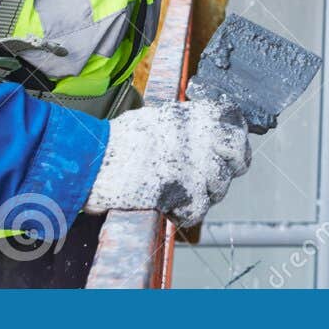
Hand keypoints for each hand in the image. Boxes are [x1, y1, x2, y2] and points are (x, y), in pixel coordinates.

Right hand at [82, 97, 250, 226]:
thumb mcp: (157, 119)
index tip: (232, 152)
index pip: (235, 123)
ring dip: (204, 193)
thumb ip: (186, 127)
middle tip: (210, 178)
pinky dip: (185, 212)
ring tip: (180, 191)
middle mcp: (198, 136)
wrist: (92, 161)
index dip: (237, 141)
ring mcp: (193, 164)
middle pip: (236, 157)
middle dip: (228, 171)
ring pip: (219, 186)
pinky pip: (199, 209)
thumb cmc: (118, 142)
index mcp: (193, 115)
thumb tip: (208, 138)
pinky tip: (169, 206)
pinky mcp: (181, 191)